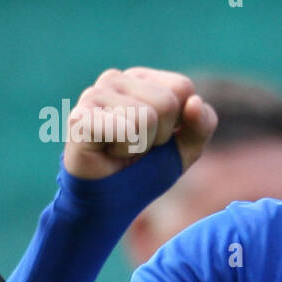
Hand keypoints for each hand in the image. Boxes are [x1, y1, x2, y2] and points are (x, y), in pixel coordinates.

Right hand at [63, 67, 217, 179]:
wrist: (109, 202)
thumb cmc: (145, 170)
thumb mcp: (186, 148)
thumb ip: (202, 124)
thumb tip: (195, 101)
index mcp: (142, 79)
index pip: (183, 87)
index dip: (180, 122)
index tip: (158, 135)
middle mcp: (115, 79)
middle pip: (166, 101)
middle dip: (159, 135)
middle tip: (137, 145)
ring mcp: (94, 94)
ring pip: (146, 116)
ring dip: (140, 145)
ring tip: (120, 149)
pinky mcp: (79, 116)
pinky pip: (125, 129)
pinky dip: (124, 149)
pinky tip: (107, 152)